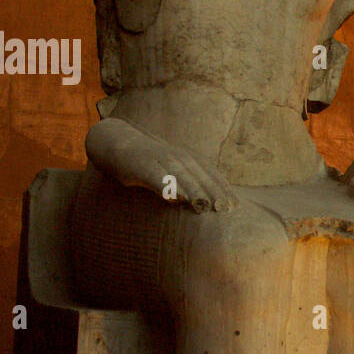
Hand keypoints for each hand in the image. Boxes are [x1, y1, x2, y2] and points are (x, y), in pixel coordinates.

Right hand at [86, 118, 238, 212]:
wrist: (119, 144)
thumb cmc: (150, 162)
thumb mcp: (173, 171)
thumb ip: (190, 183)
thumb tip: (206, 204)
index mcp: (189, 159)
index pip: (211, 174)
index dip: (224, 189)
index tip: (235, 206)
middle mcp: (179, 158)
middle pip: (200, 176)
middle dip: (214, 192)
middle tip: (225, 209)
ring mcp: (161, 160)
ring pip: (182, 176)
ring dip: (194, 190)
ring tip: (204, 206)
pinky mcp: (144, 165)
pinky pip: (157, 177)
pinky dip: (167, 186)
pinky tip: (174, 198)